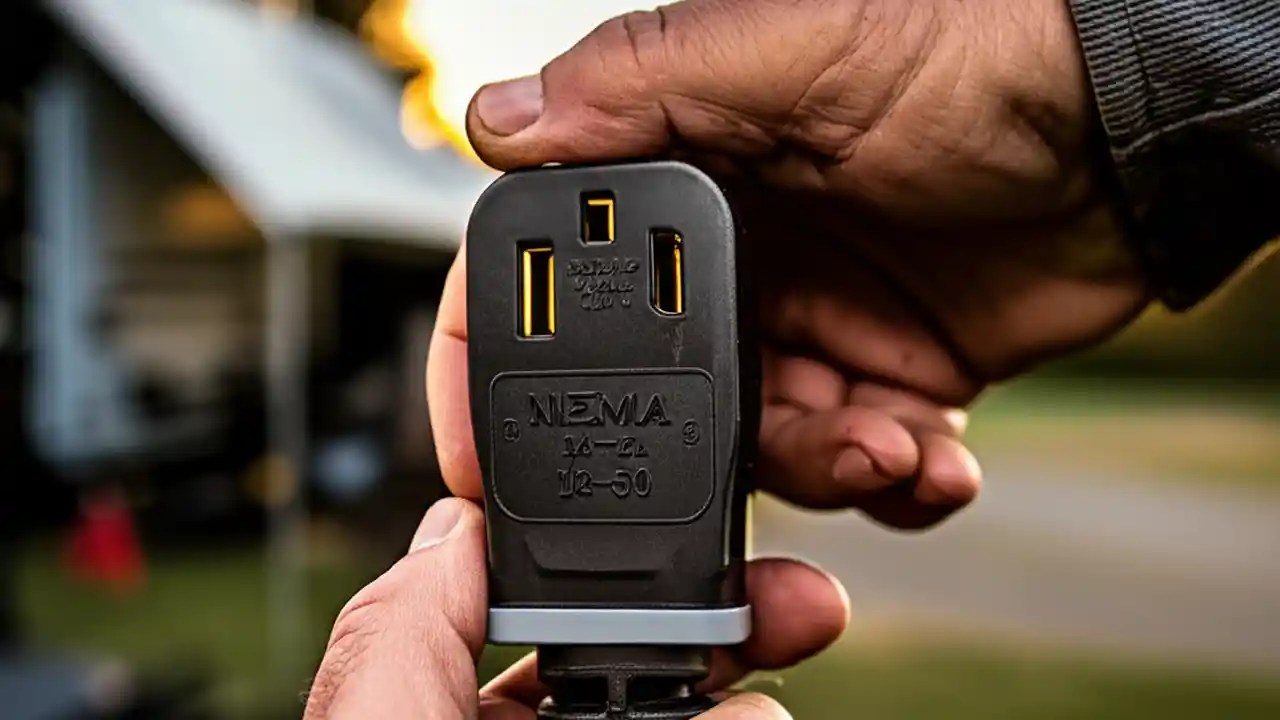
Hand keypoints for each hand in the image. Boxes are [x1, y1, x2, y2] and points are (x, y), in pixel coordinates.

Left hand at [305, 498, 846, 717]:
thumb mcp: (383, 719)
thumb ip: (403, 621)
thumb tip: (451, 524)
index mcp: (445, 704)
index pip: (543, 606)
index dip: (618, 558)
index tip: (679, 522)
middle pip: (638, 648)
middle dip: (718, 606)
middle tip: (783, 587)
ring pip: (694, 707)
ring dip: (755, 670)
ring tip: (793, 637)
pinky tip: (770, 714)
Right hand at [429, 0, 1150, 528]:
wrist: (1130, 134)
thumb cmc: (976, 50)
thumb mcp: (797, 48)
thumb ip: (646, 86)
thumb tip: (496, 121)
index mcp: (689, 176)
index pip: (562, 274)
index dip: (515, 362)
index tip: (494, 451)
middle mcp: (737, 260)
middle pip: (662, 395)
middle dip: (708, 450)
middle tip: (785, 438)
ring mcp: (811, 325)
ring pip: (762, 450)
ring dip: (821, 470)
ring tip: (887, 445)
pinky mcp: (887, 377)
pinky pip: (859, 463)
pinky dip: (892, 482)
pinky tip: (931, 458)